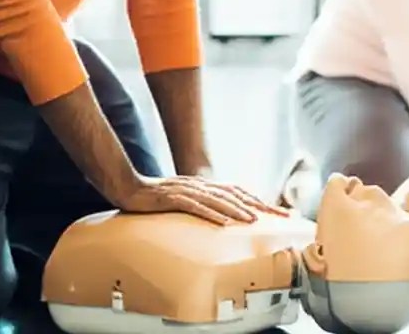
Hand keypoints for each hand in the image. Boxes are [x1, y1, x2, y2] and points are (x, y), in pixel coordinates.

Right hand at [110, 174, 288, 225]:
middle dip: (260, 205)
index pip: (240, 192)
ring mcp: (188, 190)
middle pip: (236, 194)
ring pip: (219, 200)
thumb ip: (205, 203)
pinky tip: (224, 223)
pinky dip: (212, 215)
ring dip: (238, 211)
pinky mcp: (173, 198)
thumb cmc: (157, 197)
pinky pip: (196, 208)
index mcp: (207, 186)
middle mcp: (202, 185)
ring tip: (254, 221)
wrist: (129, 188)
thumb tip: (224, 215)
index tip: (279, 213)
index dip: (261, 201)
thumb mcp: (186, 198)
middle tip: (279, 216)